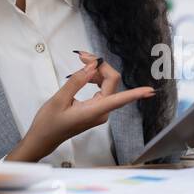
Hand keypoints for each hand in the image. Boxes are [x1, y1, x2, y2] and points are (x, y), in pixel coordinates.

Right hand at [8, 52, 156, 161]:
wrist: (43, 138)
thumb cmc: (49, 123)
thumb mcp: (59, 99)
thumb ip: (77, 81)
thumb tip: (93, 66)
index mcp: (94, 111)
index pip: (119, 99)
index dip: (136, 93)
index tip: (150, 91)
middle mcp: (102, 112)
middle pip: (111, 83)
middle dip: (100, 66)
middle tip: (82, 55)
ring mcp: (100, 111)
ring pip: (106, 84)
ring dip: (96, 71)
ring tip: (80, 61)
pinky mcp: (96, 110)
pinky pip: (101, 90)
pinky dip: (93, 78)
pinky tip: (83, 74)